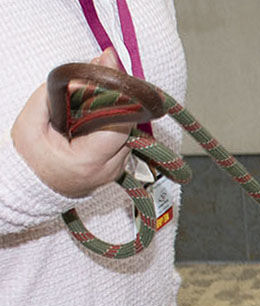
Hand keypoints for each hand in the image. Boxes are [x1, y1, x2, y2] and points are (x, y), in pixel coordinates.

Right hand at [10, 48, 131, 197]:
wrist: (35, 186)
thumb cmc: (31, 158)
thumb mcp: (30, 124)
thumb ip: (51, 97)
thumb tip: (79, 76)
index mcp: (89, 161)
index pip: (118, 123)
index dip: (115, 92)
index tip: (110, 65)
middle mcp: (110, 167)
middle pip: (126, 122)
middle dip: (115, 91)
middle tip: (104, 64)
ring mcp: (117, 167)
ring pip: (127, 127)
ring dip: (115, 103)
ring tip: (96, 83)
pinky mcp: (118, 163)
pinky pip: (123, 135)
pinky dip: (113, 117)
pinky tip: (98, 104)